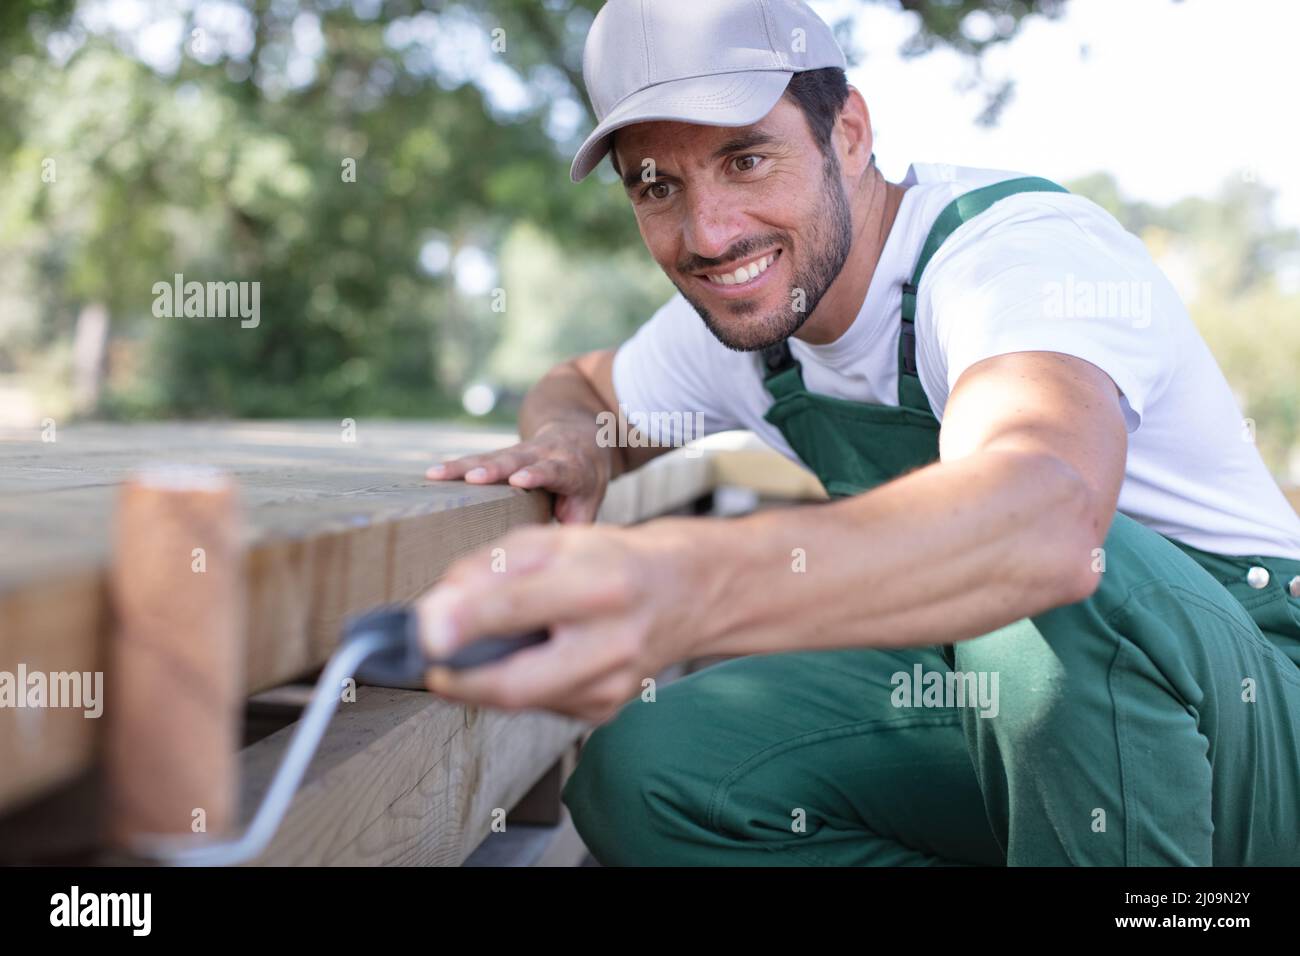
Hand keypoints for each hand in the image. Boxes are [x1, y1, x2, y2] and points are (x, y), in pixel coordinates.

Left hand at [415, 520, 698, 721]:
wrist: (683, 593)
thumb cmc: (613, 560)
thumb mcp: (557, 541)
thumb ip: (496, 564)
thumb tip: (439, 604)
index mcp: (601, 584)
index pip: (519, 608)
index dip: (464, 621)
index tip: (422, 631)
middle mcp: (612, 641)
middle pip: (519, 682)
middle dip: (462, 682)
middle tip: (427, 669)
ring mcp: (611, 685)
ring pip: (522, 700)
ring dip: (480, 682)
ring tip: (465, 653)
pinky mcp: (605, 709)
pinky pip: (539, 705)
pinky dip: (513, 684)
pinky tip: (516, 661)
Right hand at [425, 422, 612, 523]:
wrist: (578, 433)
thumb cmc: (584, 479)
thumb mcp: (591, 500)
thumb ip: (577, 527)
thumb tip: (564, 563)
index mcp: (569, 467)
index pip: (553, 470)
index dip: (537, 474)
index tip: (519, 479)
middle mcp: (542, 454)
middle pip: (515, 460)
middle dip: (493, 470)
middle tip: (473, 478)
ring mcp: (519, 452)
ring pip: (490, 458)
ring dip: (464, 467)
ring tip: (438, 474)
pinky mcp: (501, 454)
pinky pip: (477, 460)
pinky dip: (456, 467)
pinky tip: (432, 474)